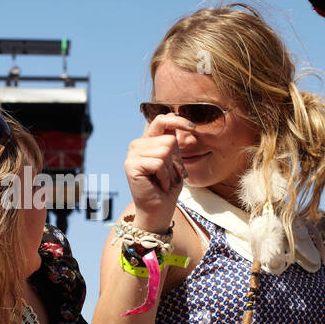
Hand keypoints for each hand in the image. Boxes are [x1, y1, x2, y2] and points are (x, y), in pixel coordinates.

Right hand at [124, 114, 192, 232]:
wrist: (158, 210)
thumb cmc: (168, 187)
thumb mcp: (174, 160)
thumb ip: (172, 141)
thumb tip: (172, 113)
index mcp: (148, 141)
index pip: (162, 120)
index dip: (177, 121)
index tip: (193, 127)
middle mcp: (137, 145)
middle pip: (168, 141)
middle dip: (176, 161)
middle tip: (169, 176)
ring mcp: (132, 155)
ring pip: (164, 151)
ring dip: (170, 170)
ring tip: (163, 181)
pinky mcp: (131, 165)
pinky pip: (158, 163)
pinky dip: (164, 177)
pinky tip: (158, 185)